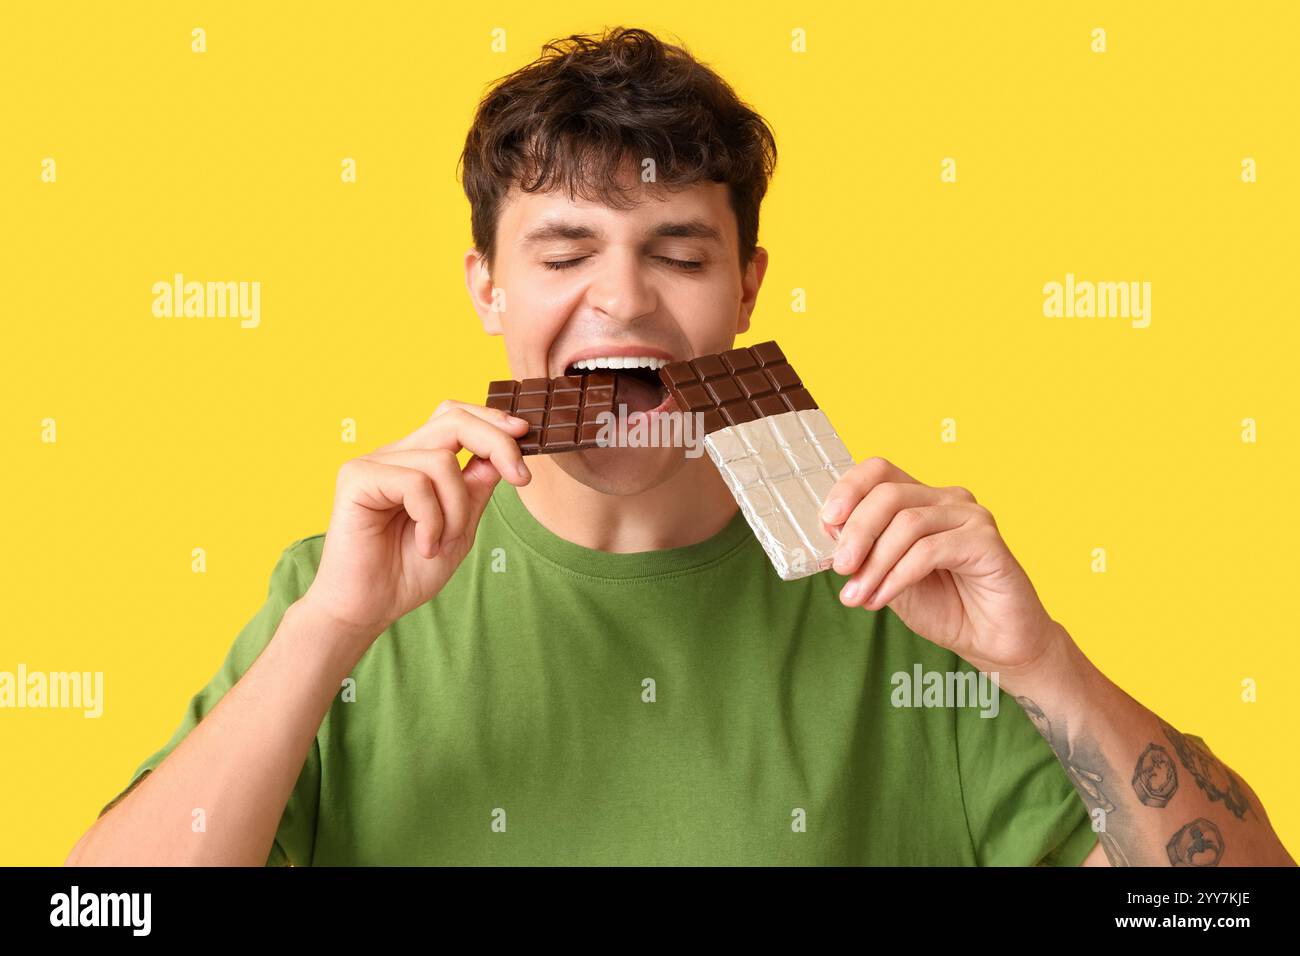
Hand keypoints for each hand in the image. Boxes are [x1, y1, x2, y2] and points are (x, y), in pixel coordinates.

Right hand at [301, 400, 532, 647]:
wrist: (367, 609)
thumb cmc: (408, 571)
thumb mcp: (460, 527)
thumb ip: (476, 489)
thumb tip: (503, 454)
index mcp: (417, 460)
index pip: (455, 417)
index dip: (491, 419)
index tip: (524, 435)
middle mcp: (395, 455)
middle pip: (453, 420)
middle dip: (496, 443)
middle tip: (520, 478)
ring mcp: (373, 464)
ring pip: (441, 461)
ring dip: (457, 508)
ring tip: (443, 542)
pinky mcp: (357, 479)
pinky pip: (415, 483)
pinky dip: (431, 519)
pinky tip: (424, 545)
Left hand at [821, 457, 1057, 675]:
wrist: (993, 643)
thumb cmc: (944, 606)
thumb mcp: (888, 576)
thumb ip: (865, 551)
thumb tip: (829, 529)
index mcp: (922, 499)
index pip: (880, 471)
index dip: (849, 489)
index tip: (827, 521)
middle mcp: (947, 499)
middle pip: (889, 495)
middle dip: (857, 532)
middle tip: (840, 569)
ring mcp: (970, 516)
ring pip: (907, 523)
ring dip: (875, 564)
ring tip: (859, 596)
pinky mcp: (987, 542)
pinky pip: (929, 550)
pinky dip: (898, 576)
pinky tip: (883, 597)